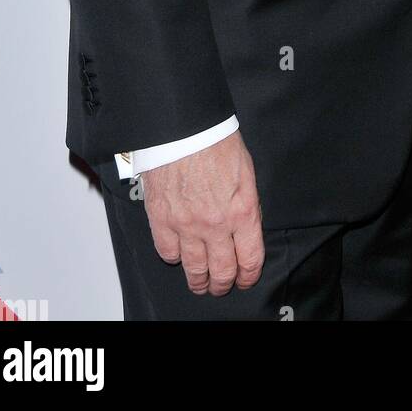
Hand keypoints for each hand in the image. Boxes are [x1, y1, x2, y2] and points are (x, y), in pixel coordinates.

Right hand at [140, 132, 264, 295]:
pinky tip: (178, 255)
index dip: (249, 275)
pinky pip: (167, 252)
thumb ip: (246, 204)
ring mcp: (186, 225)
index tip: (246, 278)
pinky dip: (173, 257)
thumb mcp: (247, 173)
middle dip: (224, 283)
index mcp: (242, 211)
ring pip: (194, 269)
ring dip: (199, 280)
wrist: (184, 128)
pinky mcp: (162, 220)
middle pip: (222, 271)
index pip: (250, 258)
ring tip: (200, 283)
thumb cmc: (215, 141)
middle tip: (222, 285)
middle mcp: (216, 224)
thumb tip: (246, 225)